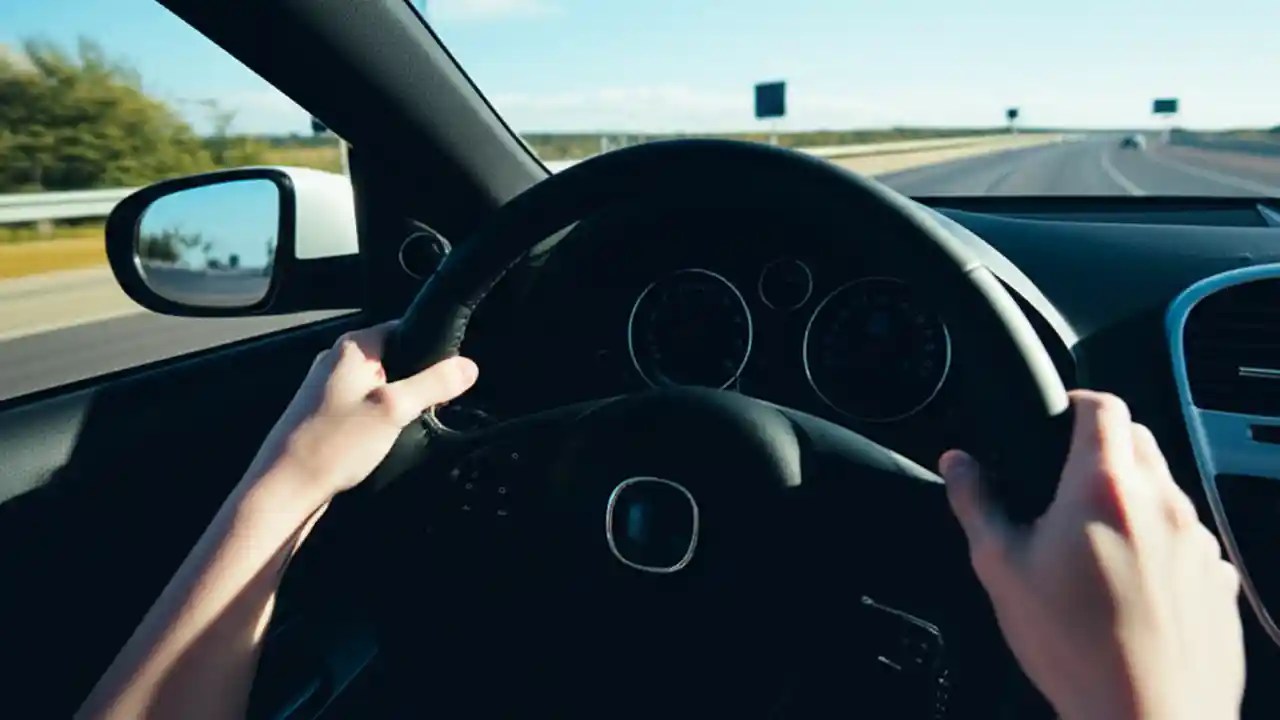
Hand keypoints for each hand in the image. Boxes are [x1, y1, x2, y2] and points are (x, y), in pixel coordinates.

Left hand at [245, 321, 478, 503]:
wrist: (285, 488)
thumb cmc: (331, 445)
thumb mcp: (395, 409)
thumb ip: (434, 384)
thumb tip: (467, 366)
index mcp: (351, 348)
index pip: (402, 329)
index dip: (430, 351)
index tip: (446, 375)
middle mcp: (336, 363)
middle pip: (394, 361)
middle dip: (415, 384)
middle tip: (426, 409)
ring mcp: (327, 390)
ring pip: (380, 388)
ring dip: (396, 407)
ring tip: (398, 431)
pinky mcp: (325, 417)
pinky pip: (364, 410)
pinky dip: (378, 423)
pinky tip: (378, 444)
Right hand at [940, 390, 1244, 719]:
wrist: (1147, 716)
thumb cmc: (1075, 648)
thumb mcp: (1001, 568)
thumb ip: (976, 503)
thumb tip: (958, 465)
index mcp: (1103, 487)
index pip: (1104, 404)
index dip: (1076, 402)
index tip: (1058, 418)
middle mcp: (1162, 502)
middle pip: (1138, 440)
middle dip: (1102, 448)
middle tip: (1063, 487)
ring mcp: (1197, 539)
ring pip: (1164, 489)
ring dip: (1131, 498)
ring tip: (1092, 547)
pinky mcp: (1217, 576)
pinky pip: (1186, 537)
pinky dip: (1158, 542)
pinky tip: (1127, 583)